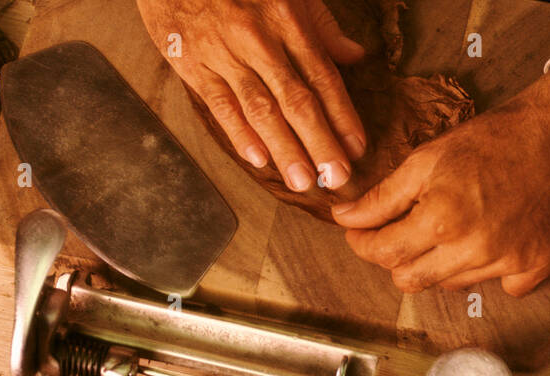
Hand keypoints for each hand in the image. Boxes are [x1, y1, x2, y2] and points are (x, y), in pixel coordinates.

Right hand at [136, 0, 367, 191]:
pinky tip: (258, 160)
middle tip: (336, 178)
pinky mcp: (192, 64)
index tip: (356, 149)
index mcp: (287, 20)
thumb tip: (354, 56)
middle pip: (296, 99)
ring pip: (260, 108)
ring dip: (284, 148)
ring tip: (302, 181)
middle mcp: (259, 39)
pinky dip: (239, 134)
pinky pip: (220, 105)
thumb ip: (321, 26)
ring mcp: (224, 54)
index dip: (342, 115)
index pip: (322, 76)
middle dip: (320, 142)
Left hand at [331, 65, 549, 295]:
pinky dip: (491, 269)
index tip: (362, 234)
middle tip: (407, 229)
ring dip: (442, 261)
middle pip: (410, 280)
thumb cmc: (493, 139)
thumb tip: (344, 219)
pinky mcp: (534, 269)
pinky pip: (497, 287)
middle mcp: (472, 249)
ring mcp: (506, 263)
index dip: (363, 244)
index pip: (383, 254)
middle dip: (399, 257)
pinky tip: (494, 238)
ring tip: (457, 224)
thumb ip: (382, 197)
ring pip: (449, 285)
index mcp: (441, 220)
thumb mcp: (427, 159)